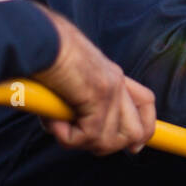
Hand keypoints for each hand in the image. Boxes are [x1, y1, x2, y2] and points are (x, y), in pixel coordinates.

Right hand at [31, 2, 156, 154]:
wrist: (39, 38)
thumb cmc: (43, 57)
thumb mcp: (67, 81)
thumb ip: (77, 103)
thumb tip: (68, 128)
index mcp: (112, 75)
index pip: (147, 103)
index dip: (145, 129)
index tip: (134, 148)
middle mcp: (117, 81)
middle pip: (137, 131)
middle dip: (108, 145)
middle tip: (77, 137)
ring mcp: (110, 89)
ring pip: (110, 140)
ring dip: (81, 142)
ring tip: (58, 123)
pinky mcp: (98, 96)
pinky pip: (89, 136)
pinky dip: (67, 136)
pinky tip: (52, 120)